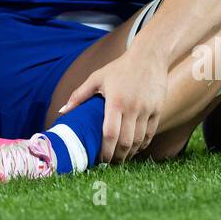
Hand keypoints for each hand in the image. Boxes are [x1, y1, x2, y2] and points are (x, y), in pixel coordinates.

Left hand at [61, 49, 169, 163]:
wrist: (149, 57)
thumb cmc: (119, 68)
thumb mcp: (97, 78)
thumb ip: (79, 95)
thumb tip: (62, 112)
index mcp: (115, 101)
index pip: (110, 134)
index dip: (105, 151)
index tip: (100, 159)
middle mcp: (132, 108)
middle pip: (126, 143)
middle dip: (118, 157)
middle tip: (110, 163)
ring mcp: (147, 110)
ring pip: (139, 141)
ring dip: (130, 153)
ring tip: (121, 158)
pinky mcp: (158, 110)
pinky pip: (150, 134)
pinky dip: (142, 145)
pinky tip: (135, 148)